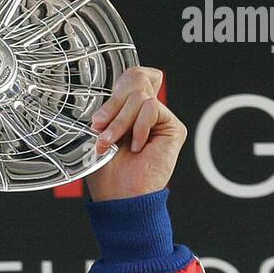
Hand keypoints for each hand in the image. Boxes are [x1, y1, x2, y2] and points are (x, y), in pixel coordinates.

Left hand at [86, 67, 186, 200]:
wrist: (119, 195)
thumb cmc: (107, 173)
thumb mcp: (101, 130)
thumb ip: (112, 104)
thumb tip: (120, 84)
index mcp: (129, 110)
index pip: (132, 77)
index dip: (118, 88)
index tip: (100, 118)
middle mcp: (146, 112)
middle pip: (136, 79)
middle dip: (113, 105)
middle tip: (100, 128)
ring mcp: (160, 119)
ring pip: (140, 95)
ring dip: (120, 122)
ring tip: (112, 143)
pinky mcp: (173, 127)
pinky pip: (152, 107)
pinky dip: (138, 128)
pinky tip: (137, 147)